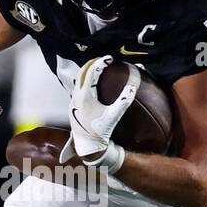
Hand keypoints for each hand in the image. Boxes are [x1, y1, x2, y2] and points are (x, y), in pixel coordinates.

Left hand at [59, 55, 137, 171]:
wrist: (88, 147)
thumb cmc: (101, 132)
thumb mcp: (114, 115)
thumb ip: (123, 101)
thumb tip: (133, 87)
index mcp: (84, 96)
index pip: (91, 72)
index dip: (100, 63)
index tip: (109, 59)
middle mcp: (75, 97)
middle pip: (81, 73)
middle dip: (92, 64)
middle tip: (103, 60)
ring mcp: (73, 102)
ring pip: (78, 81)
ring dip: (87, 73)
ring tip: (98, 69)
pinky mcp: (73, 107)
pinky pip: (78, 89)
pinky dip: (85, 82)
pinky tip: (93, 85)